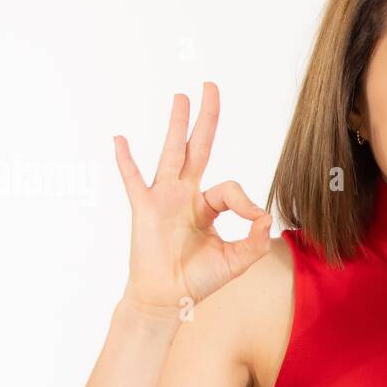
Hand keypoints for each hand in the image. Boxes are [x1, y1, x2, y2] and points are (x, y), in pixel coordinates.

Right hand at [113, 81, 273, 315]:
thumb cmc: (198, 280)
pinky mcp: (144, 210)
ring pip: (171, 154)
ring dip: (176, 126)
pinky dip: (126, 161)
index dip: (244, 201)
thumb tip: (267, 218)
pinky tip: (119, 139)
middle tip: (210, 86)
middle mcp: (185, 196)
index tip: (254, 218)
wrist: (167, 299)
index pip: (230, 188)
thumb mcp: (237, 261)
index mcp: (207, 207)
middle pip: (198, 149)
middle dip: (206, 119)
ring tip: (181, 97)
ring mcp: (163, 200)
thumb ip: (255, 240)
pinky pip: (134, 180)